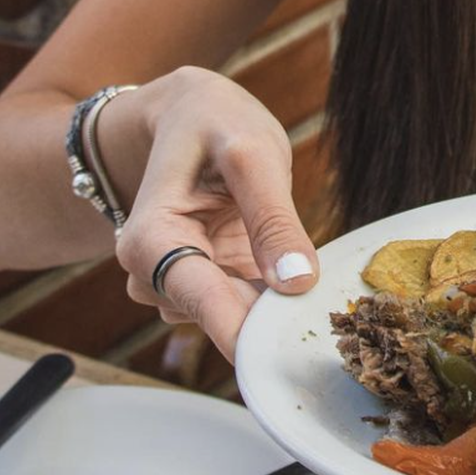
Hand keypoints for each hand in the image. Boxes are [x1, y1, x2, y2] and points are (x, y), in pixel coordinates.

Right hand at [115, 66, 318, 360]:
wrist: (193, 114)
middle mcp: (154, 273)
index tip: (283, 360)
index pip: (199, 301)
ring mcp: (183, 283)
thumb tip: (297, 282)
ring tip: (309, 273)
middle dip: (270, 320)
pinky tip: (298, 277)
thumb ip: (274, 218)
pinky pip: (248, 307)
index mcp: (151, 240)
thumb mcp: (252, 155)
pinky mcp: (213, 285)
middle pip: (219, 318)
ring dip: (276, 307)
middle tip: (324, 314)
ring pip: (236, 318)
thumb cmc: (215, 124)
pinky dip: (277, 299)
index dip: (244, 334)